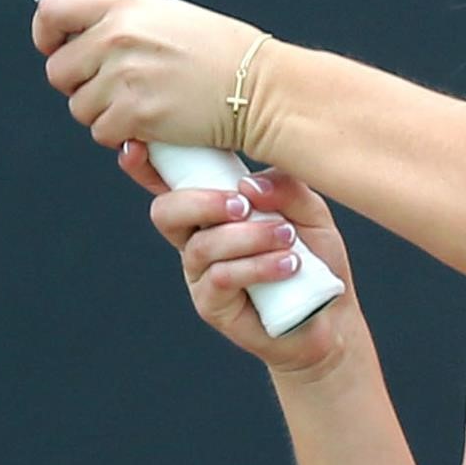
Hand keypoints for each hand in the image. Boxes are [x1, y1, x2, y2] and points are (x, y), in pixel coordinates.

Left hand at [34, 0, 268, 155]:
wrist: (258, 88)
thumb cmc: (223, 55)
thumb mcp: (168, 15)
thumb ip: (122, 22)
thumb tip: (82, 39)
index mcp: (124, 3)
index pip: (52, 9)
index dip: (46, 33)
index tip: (53, 45)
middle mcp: (118, 35)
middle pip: (58, 70)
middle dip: (80, 84)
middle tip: (113, 86)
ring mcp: (123, 76)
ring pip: (79, 107)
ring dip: (104, 113)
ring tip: (143, 102)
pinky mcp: (133, 114)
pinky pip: (102, 133)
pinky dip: (123, 135)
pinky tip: (152, 121)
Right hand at [116, 144, 357, 372]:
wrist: (330, 317)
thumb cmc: (314, 257)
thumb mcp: (309, 211)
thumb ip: (284, 187)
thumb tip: (248, 184)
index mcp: (212, 208)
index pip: (170, 181)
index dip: (144, 164)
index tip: (135, 146)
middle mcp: (198, 237)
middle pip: (166, 212)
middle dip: (201, 202)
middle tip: (244, 205)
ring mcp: (201, 273)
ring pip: (201, 246)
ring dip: (246, 237)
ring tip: (286, 238)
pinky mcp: (212, 305)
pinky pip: (221, 278)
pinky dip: (257, 266)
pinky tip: (289, 265)